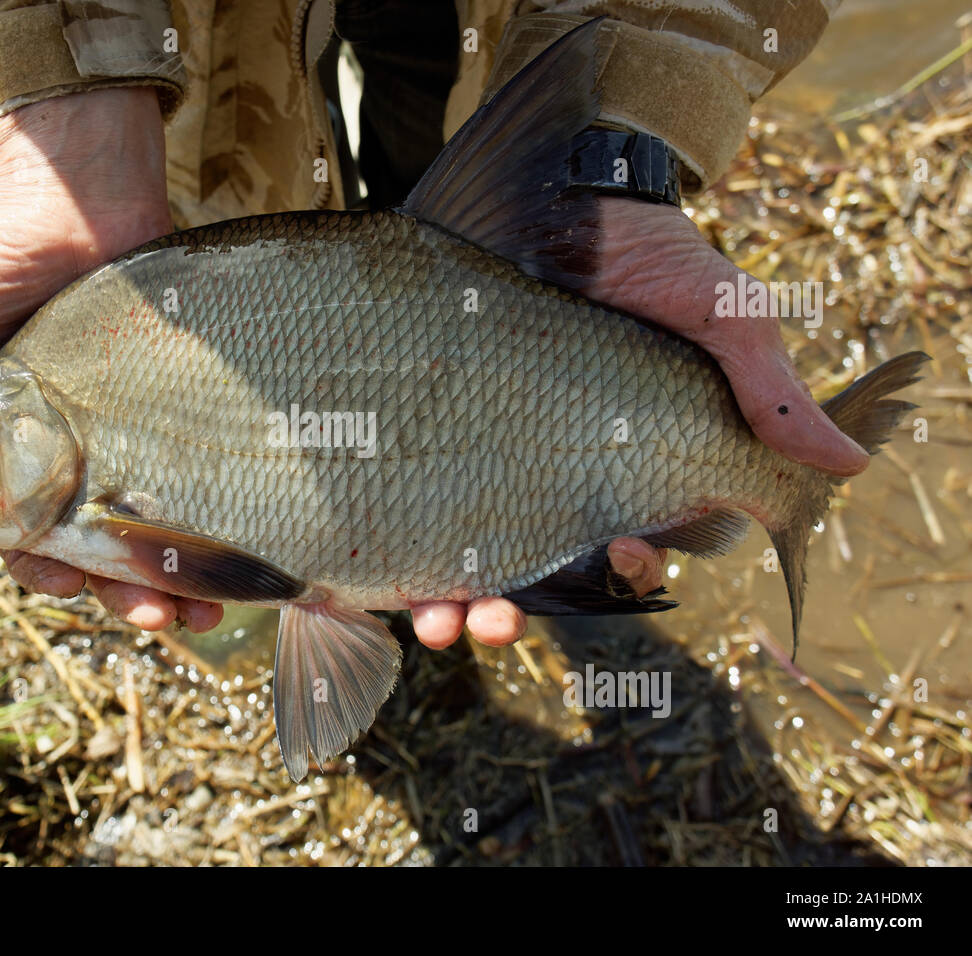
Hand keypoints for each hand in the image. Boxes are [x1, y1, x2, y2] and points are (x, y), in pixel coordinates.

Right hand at [0, 87, 222, 632]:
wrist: (80, 200)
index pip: (13, 535)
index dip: (36, 565)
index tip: (59, 579)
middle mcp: (61, 460)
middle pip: (88, 553)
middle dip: (113, 594)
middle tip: (150, 616)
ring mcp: (119, 442)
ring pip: (142, 537)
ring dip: (166, 584)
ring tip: (196, 616)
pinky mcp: (170, 423)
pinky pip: (189, 489)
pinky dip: (206, 536)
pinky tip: (228, 573)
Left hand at [411, 195, 868, 650]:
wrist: (562, 186)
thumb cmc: (650, 253)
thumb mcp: (721, 315)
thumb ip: (768, 390)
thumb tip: (848, 467)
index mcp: (626, 456)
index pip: (631, 541)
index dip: (629, 569)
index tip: (623, 561)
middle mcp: (550, 463)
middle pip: (530, 567)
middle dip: (514, 611)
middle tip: (495, 623)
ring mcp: (483, 445)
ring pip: (463, 550)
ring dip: (451, 602)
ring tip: (435, 622)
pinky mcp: (428, 421)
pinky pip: (407, 498)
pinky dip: (396, 542)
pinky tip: (382, 575)